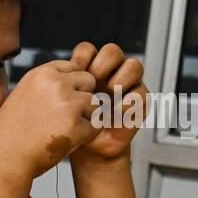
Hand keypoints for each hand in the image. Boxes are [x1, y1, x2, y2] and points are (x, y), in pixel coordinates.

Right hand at [0, 58, 99, 180]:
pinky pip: (96, 126)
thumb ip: (47, 85)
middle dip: (80, 98)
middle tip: (61, 118)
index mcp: (41, 74)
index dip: (69, 87)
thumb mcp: (23, 96)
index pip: (73, 68)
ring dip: (84, 118)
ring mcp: (67, 103)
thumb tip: (76, 79)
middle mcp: (55, 83)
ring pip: (95, 104)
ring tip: (60, 131)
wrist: (3, 160)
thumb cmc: (12, 132)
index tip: (54, 104)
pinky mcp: (76, 125)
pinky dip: (85, 136)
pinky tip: (64, 142)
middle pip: (88, 81)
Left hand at [69, 41, 148, 163]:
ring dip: (120, 79)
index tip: (76, 72)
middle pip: (112, 51)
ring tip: (107, 95)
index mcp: (87, 70)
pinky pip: (141, 93)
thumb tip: (55, 76)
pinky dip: (126, 103)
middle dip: (103, 63)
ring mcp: (126, 85)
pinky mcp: (139, 101)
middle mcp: (109, 73)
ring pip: (133, 66)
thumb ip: (60, 89)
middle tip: (94, 80)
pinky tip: (114, 114)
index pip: (88, 50)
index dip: (83, 57)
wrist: (87, 147)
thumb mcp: (61, 105)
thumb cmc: (72, 125)